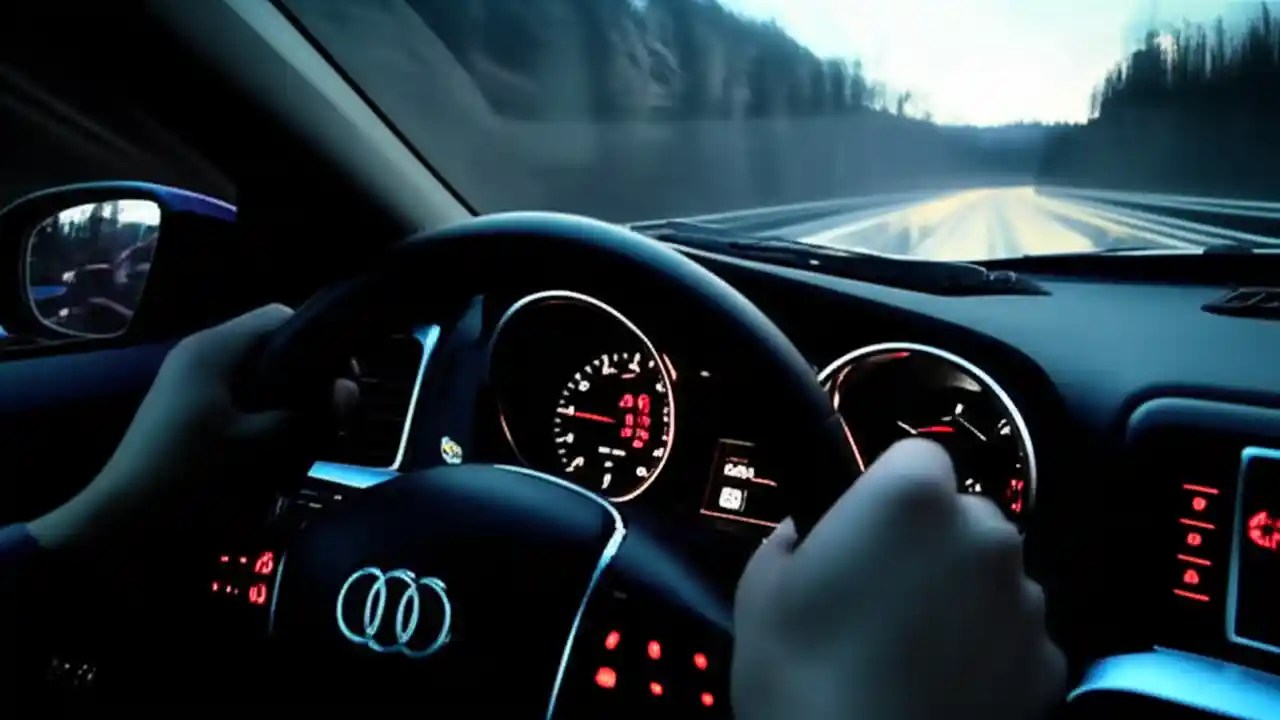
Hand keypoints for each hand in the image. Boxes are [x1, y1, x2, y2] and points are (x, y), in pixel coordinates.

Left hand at [29, 304, 356, 549]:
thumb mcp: (260, 447)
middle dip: (306, 379)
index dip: (320, 344)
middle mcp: (201, 354)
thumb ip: (309, 415)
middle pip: (272, 347)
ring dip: (286, 403)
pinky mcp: (187, 408)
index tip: (343, 384)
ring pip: (260, 375)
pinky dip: (263, 417)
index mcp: (214, 349)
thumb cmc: (192, 476)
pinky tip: (272, 452)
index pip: (280, 318)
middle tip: (328, 419)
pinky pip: (240, 398)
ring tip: (301, 441)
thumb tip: (350, 390)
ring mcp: (190, 381)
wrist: (124, 522)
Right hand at [732, 438, 1063, 719]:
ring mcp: (1024, 600)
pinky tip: (940, 681)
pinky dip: (987, 649)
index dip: (886, 490)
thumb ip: (803, 530)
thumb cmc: (802, 677)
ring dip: (960, 596)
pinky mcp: (1048, 662)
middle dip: (929, 543)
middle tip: (879, 595)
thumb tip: (824, 528)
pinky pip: (1013, 634)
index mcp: (910, 498)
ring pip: (990, 575)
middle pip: (961, 514)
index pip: (916, 454)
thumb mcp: (764, 582)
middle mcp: (983, 535)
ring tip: (907, 648)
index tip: (863, 529)